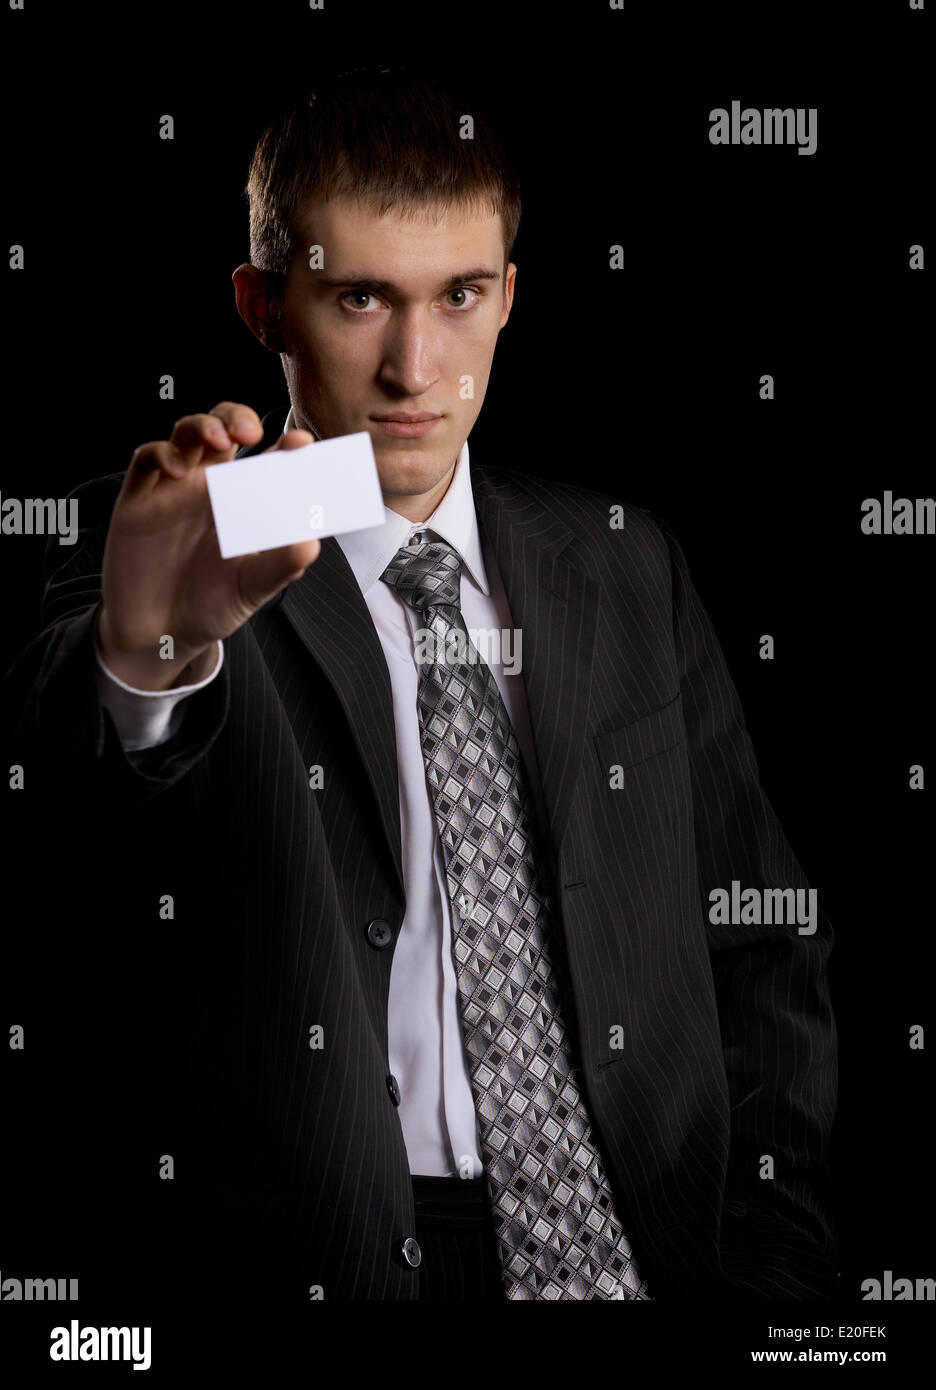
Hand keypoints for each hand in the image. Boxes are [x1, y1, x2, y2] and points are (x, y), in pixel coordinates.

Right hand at [98, 402, 320, 690]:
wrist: (160, 634)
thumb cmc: (211, 605)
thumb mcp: (251, 589)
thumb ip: (279, 566)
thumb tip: (311, 544)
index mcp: (242, 501)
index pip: (265, 460)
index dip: (283, 445)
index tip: (302, 443)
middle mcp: (209, 487)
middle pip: (223, 429)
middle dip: (237, 418)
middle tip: (253, 432)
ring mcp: (173, 489)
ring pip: (186, 434)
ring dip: (203, 426)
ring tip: (222, 439)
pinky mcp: (139, 500)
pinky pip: (147, 459)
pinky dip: (163, 454)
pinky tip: (180, 469)